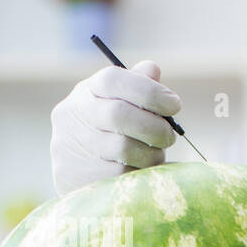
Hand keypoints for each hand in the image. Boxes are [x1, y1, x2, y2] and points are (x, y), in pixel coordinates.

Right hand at [50, 61, 180, 194]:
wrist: (77, 172)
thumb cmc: (109, 132)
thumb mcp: (119, 104)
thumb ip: (137, 87)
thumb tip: (152, 70)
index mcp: (87, 91)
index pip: (114, 80)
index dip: (149, 91)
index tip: (174, 104)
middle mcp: (74, 115)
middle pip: (119, 114)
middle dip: (155, 126)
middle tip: (170, 136)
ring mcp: (72, 147)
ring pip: (124, 148)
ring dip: (151, 153)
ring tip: (155, 154)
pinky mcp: (78, 176)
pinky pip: (122, 175)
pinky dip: (140, 172)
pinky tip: (142, 169)